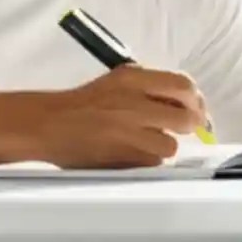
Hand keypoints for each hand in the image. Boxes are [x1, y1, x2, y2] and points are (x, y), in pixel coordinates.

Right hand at [34, 65, 209, 168]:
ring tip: (143, 140)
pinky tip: (128, 151)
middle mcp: (132, 102)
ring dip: (161, 145)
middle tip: (180, 128)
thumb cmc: (82, 105)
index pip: (183, 85)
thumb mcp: (116, 82)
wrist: (47, 124)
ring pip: (170, 145)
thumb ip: (150, 87)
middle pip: (186, 117)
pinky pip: (152, 162)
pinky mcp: (123, 156)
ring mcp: (128, 132)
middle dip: (188, 125)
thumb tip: (188, 101)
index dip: (195, 100)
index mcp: (131, 78)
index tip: (194, 108)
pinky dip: (145, 159)